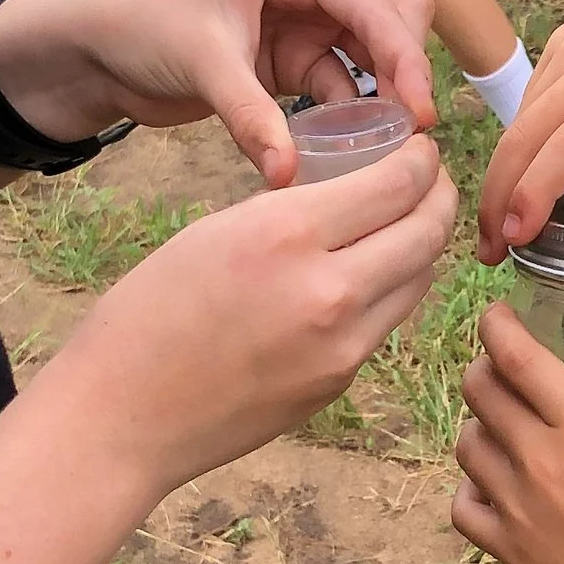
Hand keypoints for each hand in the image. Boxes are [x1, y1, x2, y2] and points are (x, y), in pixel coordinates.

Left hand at [0, 0, 437, 186]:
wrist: (89, 45)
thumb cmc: (138, 24)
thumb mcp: (203, 65)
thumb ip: (252, 118)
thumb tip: (289, 178)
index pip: (378, 3)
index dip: (405, 59)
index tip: (420, 117)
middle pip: (394, 16)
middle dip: (405, 69)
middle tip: (407, 130)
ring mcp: (306, 16)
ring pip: (375, 52)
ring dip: (382, 93)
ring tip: (384, 146)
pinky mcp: (292, 54)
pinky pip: (342, 83)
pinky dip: (348, 113)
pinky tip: (343, 149)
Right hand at [55, 134, 456, 499]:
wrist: (124, 415)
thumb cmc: (148, 312)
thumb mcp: (217, 232)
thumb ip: (292, 213)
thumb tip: (354, 197)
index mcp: (288, 233)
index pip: (398, 183)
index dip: (422, 159)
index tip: (419, 148)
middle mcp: (330, 289)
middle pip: (428, 232)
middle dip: (439, 197)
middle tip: (430, 180)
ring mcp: (343, 345)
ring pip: (419, 280)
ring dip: (423, 246)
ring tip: (407, 223)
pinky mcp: (340, 382)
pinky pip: (386, 323)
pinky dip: (389, 291)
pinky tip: (367, 276)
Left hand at [451, 300, 563, 563]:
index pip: (515, 354)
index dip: (496, 325)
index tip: (499, 314)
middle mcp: (538, 458)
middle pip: (480, 391)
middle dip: (485, 366)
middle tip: (505, 364)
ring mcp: (517, 507)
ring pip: (466, 444)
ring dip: (478, 423)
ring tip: (500, 420)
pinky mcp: (510, 550)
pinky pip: (464, 506)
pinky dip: (471, 487)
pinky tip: (494, 482)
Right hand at [475, 0, 563, 274]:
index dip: (534, 194)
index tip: (514, 240)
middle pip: (527, 133)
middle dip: (497, 196)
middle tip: (489, 253)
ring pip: (521, 114)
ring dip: (503, 171)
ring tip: (501, 225)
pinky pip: (532, 93)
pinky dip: (520, 138)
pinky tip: (527, 176)